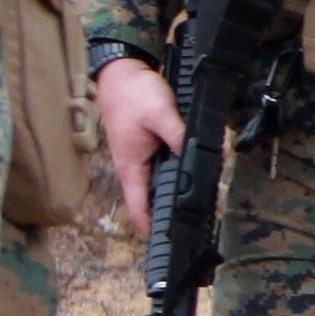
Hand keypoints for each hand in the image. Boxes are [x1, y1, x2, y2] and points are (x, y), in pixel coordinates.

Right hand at [95, 54, 182, 236]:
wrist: (120, 72)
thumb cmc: (135, 94)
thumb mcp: (161, 114)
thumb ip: (178, 136)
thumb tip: (194, 155)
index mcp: (130, 166)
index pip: (138, 207)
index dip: (149, 227)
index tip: (164, 243)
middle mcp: (131, 167)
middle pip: (146, 201)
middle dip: (164, 216)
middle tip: (189, 229)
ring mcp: (136, 158)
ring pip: (152, 185)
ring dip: (168, 196)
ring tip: (192, 210)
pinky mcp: (142, 148)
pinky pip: (156, 170)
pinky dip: (169, 178)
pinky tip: (186, 178)